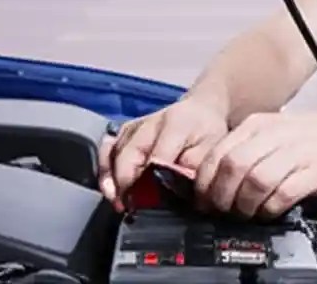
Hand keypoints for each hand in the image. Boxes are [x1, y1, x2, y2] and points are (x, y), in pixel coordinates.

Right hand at [98, 97, 228, 210]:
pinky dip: (104, 168)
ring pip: (112, 150)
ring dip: (108, 177)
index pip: (156, 157)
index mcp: (176, 124)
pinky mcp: (125, 131)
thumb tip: (181, 191)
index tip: (144, 204)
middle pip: (127, 153)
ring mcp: (135, 126)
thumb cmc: (207, 133)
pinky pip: (107, 149)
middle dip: (123, 182)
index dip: (148, 183)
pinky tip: (110, 186)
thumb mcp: (212, 150)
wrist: (202, 110)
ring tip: (114, 198)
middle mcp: (151, 123)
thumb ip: (197, 170)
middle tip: (126, 206)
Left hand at [192, 110, 316, 219]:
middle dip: (222, 196)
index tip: (204, 201)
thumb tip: (210, 181)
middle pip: (233, 166)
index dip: (205, 183)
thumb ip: (243, 151)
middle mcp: (274, 135)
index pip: (218, 154)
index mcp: (258, 125)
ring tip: (248, 213)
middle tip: (224, 211)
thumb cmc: (310, 137)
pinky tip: (271, 211)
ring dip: (245, 204)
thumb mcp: (270, 134)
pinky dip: (272, 208)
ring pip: (256, 180)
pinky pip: (285, 193)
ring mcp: (297, 151)